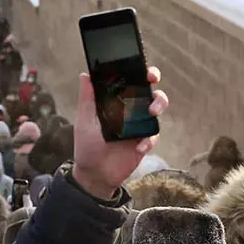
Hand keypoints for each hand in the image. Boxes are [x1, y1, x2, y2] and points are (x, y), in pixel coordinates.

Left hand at [71, 68, 168, 199]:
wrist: (95, 174)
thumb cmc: (87, 146)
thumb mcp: (84, 121)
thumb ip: (87, 99)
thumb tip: (85, 75)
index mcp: (115, 102)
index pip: (130, 82)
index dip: (139, 72)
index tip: (143, 69)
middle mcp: (129, 111)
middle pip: (148, 91)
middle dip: (154, 83)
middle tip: (152, 82)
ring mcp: (138, 126)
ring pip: (156, 109)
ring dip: (158, 105)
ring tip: (152, 112)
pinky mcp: (144, 141)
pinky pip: (153, 135)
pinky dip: (148, 139)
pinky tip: (138, 146)